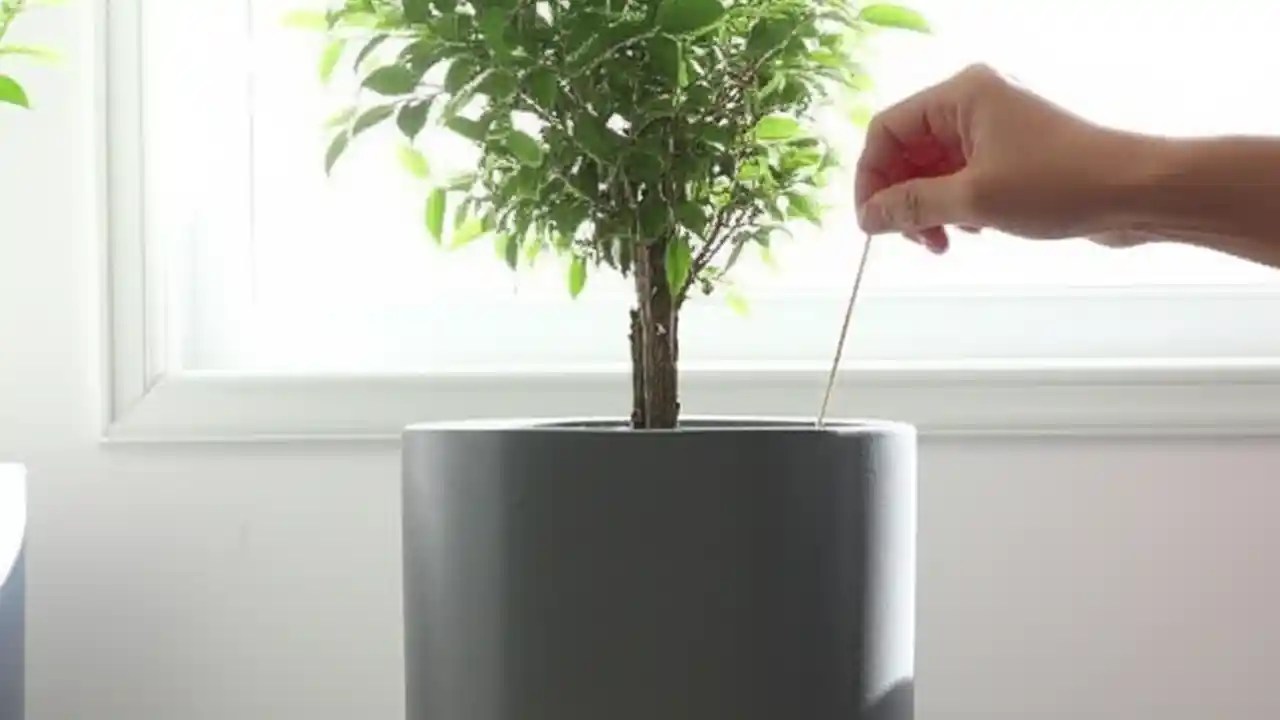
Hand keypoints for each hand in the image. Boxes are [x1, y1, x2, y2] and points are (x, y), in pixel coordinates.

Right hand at [855, 64, 1145, 252]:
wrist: (1136, 192)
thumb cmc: (1060, 184)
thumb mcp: (973, 200)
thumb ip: (912, 206)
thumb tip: (867, 218)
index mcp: (961, 94)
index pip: (886, 130)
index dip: (871, 177)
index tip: (872, 223)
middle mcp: (974, 103)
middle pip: (907, 151)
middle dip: (902, 198)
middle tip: (914, 238)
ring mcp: (994, 128)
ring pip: (932, 169)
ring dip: (928, 208)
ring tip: (944, 241)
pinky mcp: (1012, 153)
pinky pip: (961, 177)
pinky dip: (955, 206)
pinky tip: (972, 230)